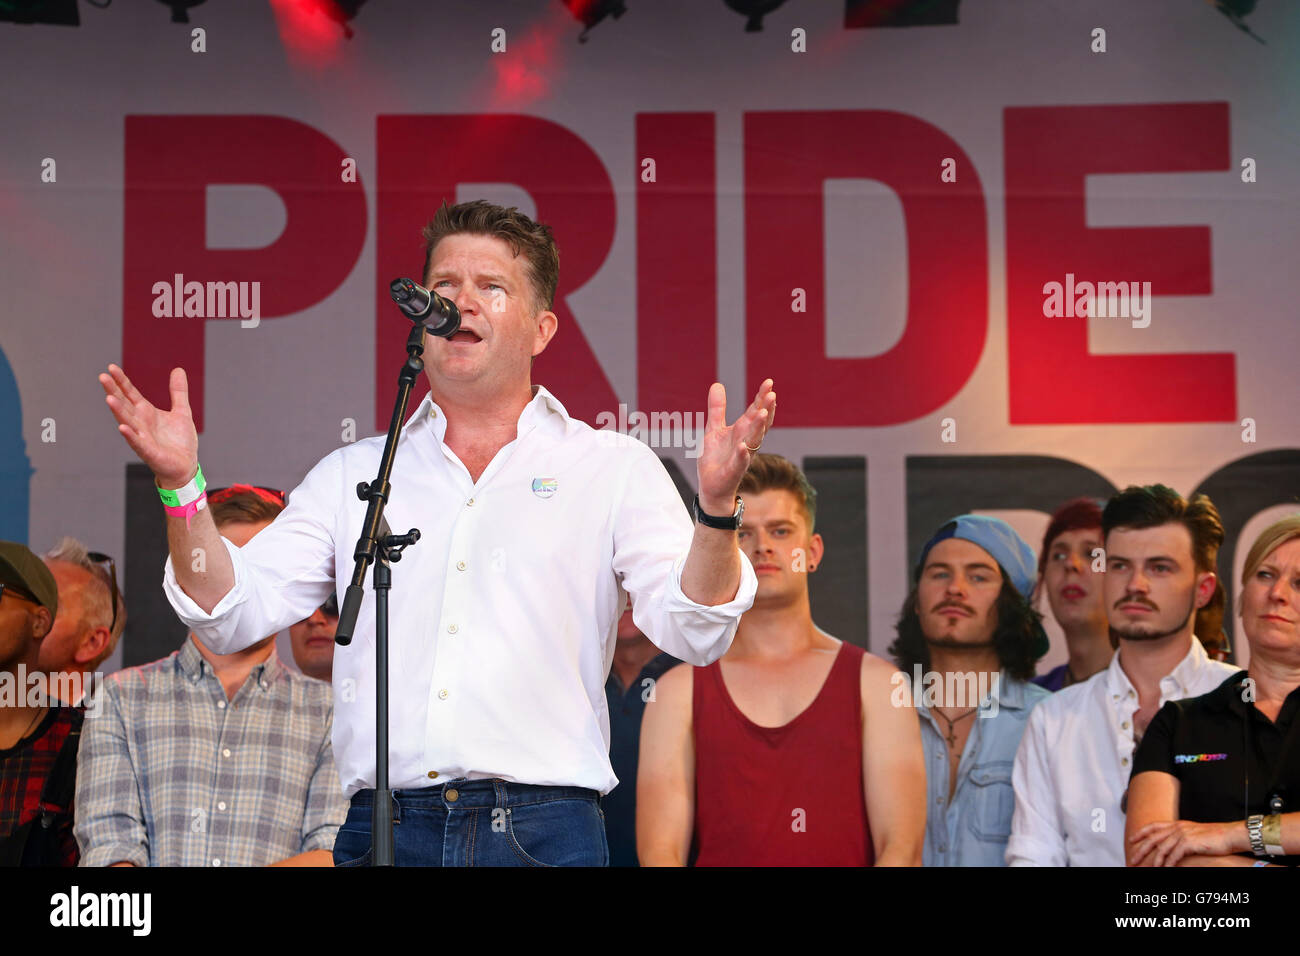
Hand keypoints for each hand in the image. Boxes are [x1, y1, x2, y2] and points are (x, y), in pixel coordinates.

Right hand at [99, 364, 198, 487]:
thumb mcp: (182, 411)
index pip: (130, 393)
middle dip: (113, 391)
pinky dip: (130, 435)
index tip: (111, 367)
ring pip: (127, 421)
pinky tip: (122, 427)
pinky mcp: (148, 451)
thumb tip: (178, 369)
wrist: (185, 466)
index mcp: (146, 412)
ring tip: (108, 398)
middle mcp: (140, 423)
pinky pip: (137, 442)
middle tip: (102, 376)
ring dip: (118, 410)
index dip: (121, 381)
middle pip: (124, 404)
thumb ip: (178, 391)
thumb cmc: (180, 441)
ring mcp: (142, 437)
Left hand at [695, 378, 775, 512]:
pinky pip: (740, 462)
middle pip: (760, 423)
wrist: (711, 486)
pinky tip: (743, 447)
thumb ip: (718, 408)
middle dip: (766, 409)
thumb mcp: (714, 428)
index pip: (755, 411)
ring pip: (754, 440)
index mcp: (743, 430)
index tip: (768, 382)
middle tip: (772, 394)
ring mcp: (742, 456)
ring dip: (759, 427)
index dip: (762, 397)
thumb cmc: (716, 458)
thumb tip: (717, 384)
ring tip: (762, 413)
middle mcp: (747, 441)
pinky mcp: (734, 471)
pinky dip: (742, 454)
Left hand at [1127, 819, 1237, 866]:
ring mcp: (1182, 834)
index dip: (1141, 832)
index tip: (1131, 839)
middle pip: (1153, 838)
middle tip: (1132, 859)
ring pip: (1162, 848)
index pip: (1153, 826)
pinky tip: (1165, 869)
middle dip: (1141, 849)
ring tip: (1149, 868)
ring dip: (1154, 860)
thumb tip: (1173, 844)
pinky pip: (1174, 855)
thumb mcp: (1194, 833)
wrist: (1230, 835)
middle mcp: (1177, 827)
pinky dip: (1168, 863)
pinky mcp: (1189, 842)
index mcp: (1177, 824)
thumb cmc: (1215, 837)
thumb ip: (1182, 835)